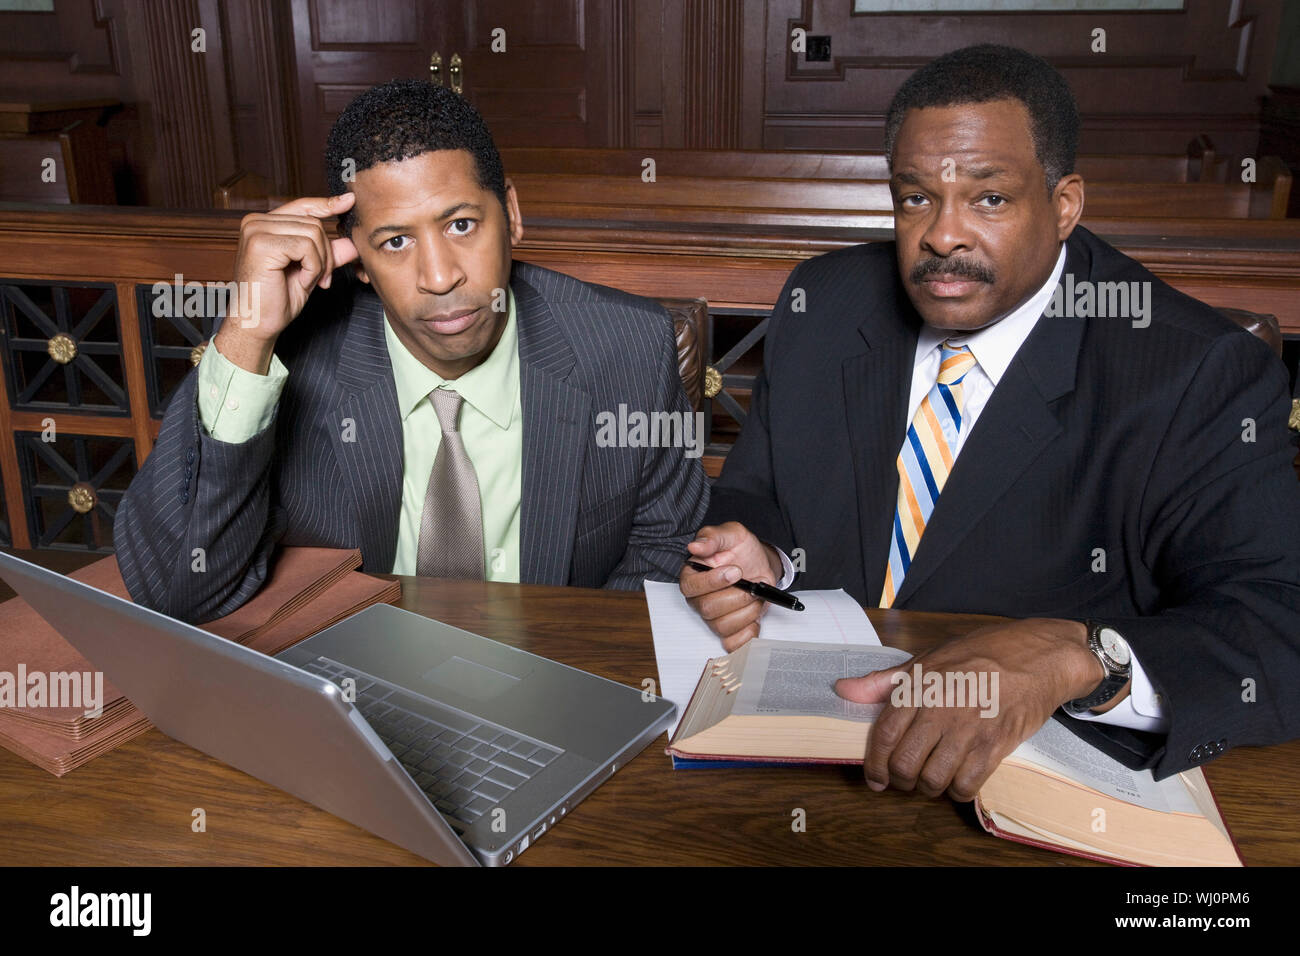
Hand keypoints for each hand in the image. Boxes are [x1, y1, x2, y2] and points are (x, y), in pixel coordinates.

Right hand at [226, 193, 359, 345]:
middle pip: (314, 223)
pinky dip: (312, 268)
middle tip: (321, 279)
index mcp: (264, 224)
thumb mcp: (310, 272)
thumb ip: (328, 253)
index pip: (302, 206)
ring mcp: (256, 230)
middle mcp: (256, 222)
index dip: (326, 204)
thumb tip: (352, 241)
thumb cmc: (277, 300)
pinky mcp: (260, 243)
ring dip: (320, 263)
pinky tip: (301, 281)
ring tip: (309, 281)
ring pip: (313, 234)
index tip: (348, 201)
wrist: (256, 324)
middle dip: (326, 254)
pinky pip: (306, 247)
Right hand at [679, 522, 785, 649]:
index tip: (735, 571)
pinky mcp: (728, 631)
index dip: (713, 582)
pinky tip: (754, 617)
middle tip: (751, 585)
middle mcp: (699, 599)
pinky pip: (733, 643)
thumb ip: (713, 537)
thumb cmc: (741, 550)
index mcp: (692, 575)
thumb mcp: (731, 534)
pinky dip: (748, 633)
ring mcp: (712, 617)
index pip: (691, 587)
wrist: (760, 565)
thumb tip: (695, 546)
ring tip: (756, 597)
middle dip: (737, 597)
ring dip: (746, 612)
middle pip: (709, 609)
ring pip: (723, 626)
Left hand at [834, 618, 1102, 800]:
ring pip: (934, 780)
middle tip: (904, 780)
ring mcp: (969, 730)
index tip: (874, 778)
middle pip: (905, 764)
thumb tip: (843, 689)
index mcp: (919, 687)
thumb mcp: (928, 658)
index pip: (884, 735)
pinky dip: (958, 792)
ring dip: (928, 787)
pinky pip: (967, 786)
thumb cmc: (981, 654)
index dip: (874, 764)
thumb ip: (884, 681)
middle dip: (899, 780)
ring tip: (931, 779)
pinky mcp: (995, 746)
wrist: (1037, 658)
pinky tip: (958, 782)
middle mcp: (940, 710)